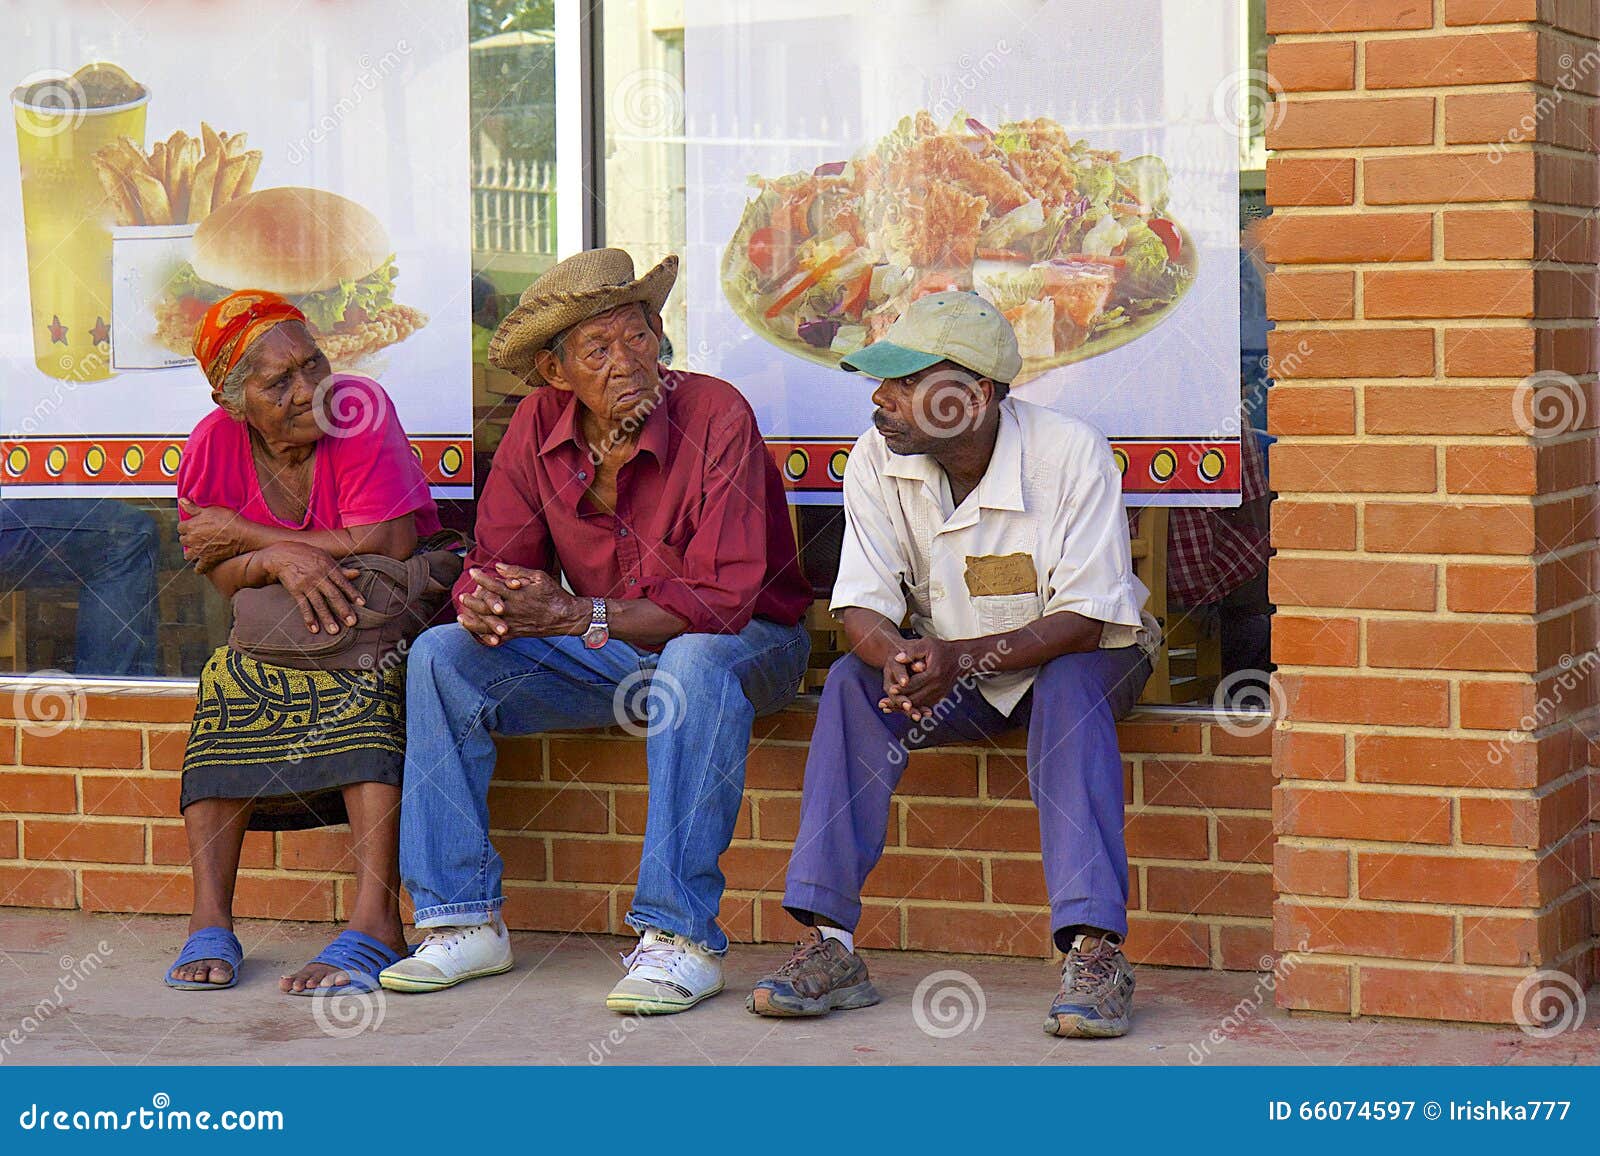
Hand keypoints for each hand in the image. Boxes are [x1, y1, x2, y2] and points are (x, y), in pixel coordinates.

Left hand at [177, 498, 258, 573]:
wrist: (242, 535)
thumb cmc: (229, 521)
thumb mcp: (211, 509)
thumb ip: (193, 507)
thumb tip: (181, 501)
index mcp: (190, 526)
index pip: (181, 527)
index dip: (188, 525)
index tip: (194, 525)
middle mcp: (192, 540)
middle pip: (183, 540)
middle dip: (189, 538)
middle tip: (198, 535)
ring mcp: (199, 552)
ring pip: (188, 555)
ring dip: (191, 552)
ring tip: (198, 549)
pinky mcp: (208, 561)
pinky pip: (199, 568)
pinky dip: (199, 568)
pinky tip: (202, 564)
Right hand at [259, 542, 362, 635]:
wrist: (282, 555)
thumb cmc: (307, 555)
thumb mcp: (325, 557)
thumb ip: (340, 568)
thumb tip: (358, 573)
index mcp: (328, 567)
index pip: (343, 582)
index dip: (352, 593)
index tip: (362, 604)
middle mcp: (318, 576)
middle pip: (333, 595)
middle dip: (343, 609)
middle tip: (352, 622)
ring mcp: (306, 584)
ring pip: (318, 603)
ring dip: (327, 618)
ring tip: (335, 631)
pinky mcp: (295, 590)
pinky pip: (303, 606)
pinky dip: (309, 618)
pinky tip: (314, 629)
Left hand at [456, 563, 585, 644]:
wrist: (566, 617)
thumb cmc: (554, 594)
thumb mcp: (539, 577)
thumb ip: (517, 571)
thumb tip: (498, 567)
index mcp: (517, 595)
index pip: (493, 585)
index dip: (481, 578)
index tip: (472, 572)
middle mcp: (512, 610)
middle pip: (485, 606)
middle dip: (472, 600)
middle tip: (461, 595)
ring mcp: (513, 624)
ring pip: (487, 624)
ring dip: (472, 620)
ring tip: (461, 616)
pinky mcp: (516, 634)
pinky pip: (497, 638)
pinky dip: (484, 637)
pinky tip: (475, 634)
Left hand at [881, 637, 965, 718]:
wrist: (961, 658)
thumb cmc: (941, 648)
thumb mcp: (926, 644)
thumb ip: (911, 651)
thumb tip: (897, 658)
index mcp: (934, 673)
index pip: (914, 684)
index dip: (901, 687)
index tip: (890, 689)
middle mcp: (938, 686)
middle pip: (916, 698)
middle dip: (899, 702)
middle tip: (884, 704)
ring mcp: (940, 693)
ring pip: (920, 704)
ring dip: (903, 708)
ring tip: (888, 708)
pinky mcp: (940, 696)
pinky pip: (925, 705)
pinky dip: (912, 708)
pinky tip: (900, 708)